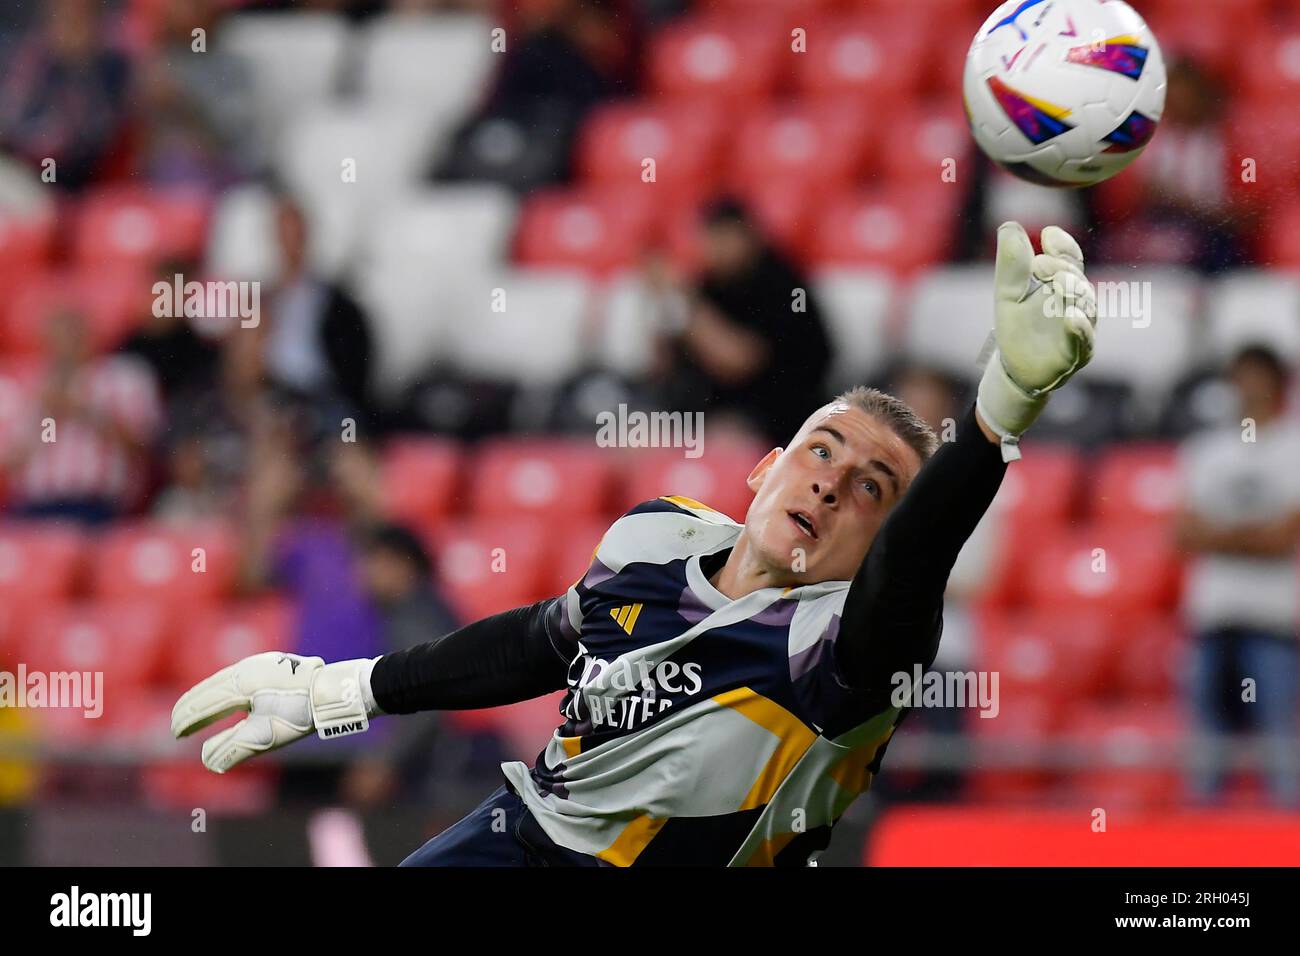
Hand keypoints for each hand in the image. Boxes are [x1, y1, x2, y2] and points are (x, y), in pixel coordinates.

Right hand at [171, 652, 378, 772]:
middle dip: (191, 707)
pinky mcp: (271, 663)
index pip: (205, 703)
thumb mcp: (266, 737)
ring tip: (193, 709)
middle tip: (176, 724)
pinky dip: (222, 687)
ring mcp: (260, 662)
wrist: (334, 690)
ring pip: (222, 679)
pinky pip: (236, 675)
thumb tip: (207, 762)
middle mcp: (247, 668)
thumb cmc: (301, 713)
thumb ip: (233, 748)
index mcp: (241, 683)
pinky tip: (224, 695)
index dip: (189, 719)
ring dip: (205, 695)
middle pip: (209, 688)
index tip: (176, 733)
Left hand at [977, 222, 1097, 460]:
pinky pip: (1084, 340)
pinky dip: (1080, 328)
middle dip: (1061, 270)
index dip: (1063, 247)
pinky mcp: (1076, 354)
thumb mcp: (1008, 293)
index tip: (1047, 235)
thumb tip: (1008, 225)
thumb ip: (1012, 264)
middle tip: (1038, 264)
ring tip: (1056, 284)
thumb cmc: (1018, 327)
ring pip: (1086, 307)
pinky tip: (1071, 316)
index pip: (1071, 260)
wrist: (1015, 370)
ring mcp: (1080, 329)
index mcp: (1062, 285)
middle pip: (1078, 280)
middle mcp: (1077, 304)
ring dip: (1073, 293)